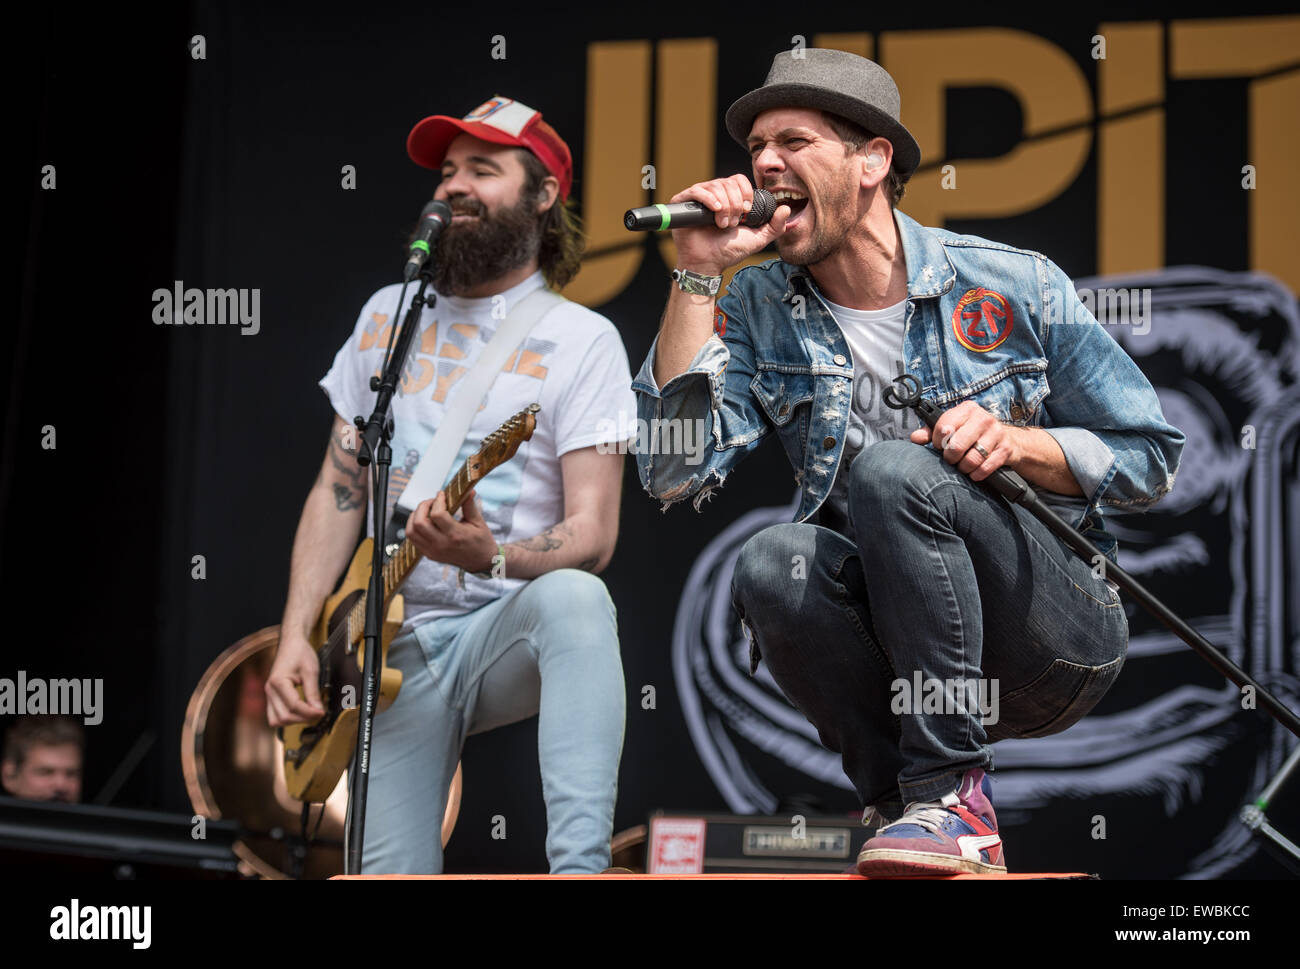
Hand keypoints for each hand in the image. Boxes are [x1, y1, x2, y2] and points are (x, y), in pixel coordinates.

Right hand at [265, 631, 325, 726]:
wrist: (292, 644)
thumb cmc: (300, 653)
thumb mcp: (311, 671)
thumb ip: (313, 692)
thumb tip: (318, 710)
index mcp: (278, 682)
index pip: (294, 705)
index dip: (309, 712)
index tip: (322, 712)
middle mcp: (270, 690)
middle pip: (284, 716)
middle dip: (303, 718)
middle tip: (318, 713)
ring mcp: (269, 695)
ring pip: (277, 720)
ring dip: (294, 721)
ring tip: (310, 714)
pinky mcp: (271, 697)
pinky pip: (275, 716)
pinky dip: (287, 718)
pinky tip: (300, 713)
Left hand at [406, 488, 496, 571]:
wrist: (480, 562)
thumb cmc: (481, 542)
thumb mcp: (479, 522)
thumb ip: (469, 505)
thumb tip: (468, 490)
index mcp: (456, 535)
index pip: (437, 515)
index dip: (437, 501)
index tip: (442, 495)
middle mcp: (442, 544)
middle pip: (419, 523)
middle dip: (422, 507)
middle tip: (431, 502)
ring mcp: (433, 551)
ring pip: (411, 532)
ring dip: (414, 517)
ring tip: (425, 511)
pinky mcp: (429, 555)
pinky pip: (413, 539)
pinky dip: (414, 528)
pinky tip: (424, 522)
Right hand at [669, 174, 790, 276]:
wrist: (708, 263)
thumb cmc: (728, 251)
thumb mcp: (757, 238)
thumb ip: (774, 226)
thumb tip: (786, 209)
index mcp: (729, 198)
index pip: (739, 180)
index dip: (746, 194)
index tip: (747, 213)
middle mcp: (714, 194)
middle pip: (729, 182)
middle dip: (736, 204)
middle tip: (732, 224)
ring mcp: (698, 198)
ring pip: (716, 185)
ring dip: (724, 207)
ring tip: (722, 224)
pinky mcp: (683, 202)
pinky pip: (697, 190)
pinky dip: (708, 198)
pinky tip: (715, 210)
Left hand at [910, 401, 1022, 481]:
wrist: (1006, 439)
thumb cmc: (972, 433)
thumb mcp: (953, 427)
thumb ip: (931, 431)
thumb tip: (915, 438)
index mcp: (967, 409)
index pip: (944, 426)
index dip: (937, 440)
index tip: (939, 446)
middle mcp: (983, 418)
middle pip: (957, 444)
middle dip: (950, 457)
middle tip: (950, 459)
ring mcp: (996, 433)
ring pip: (972, 458)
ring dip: (963, 467)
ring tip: (961, 466)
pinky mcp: (1005, 449)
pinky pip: (986, 467)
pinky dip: (977, 474)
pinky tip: (973, 472)